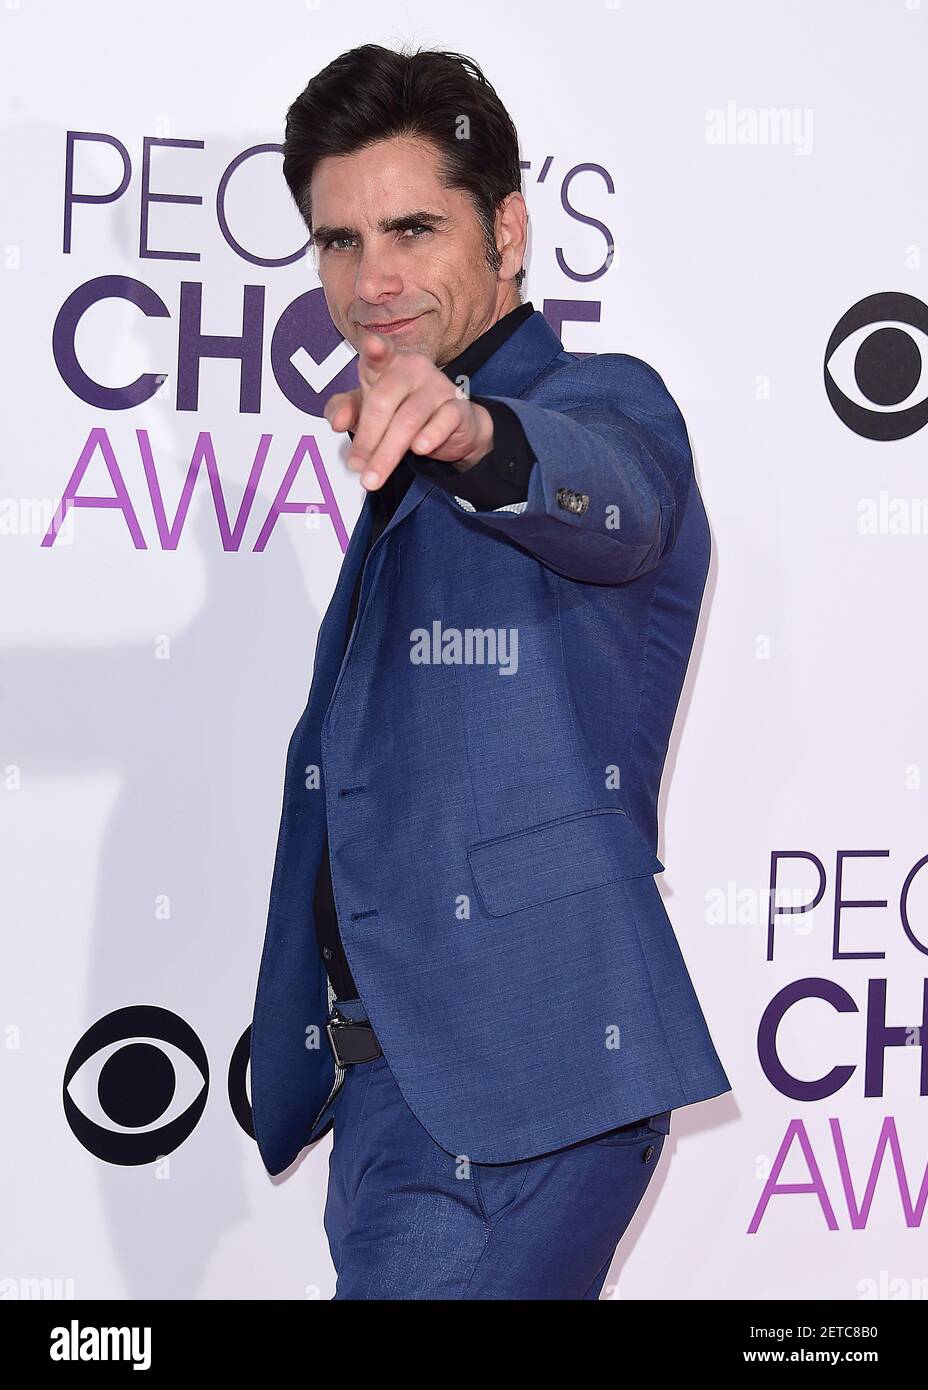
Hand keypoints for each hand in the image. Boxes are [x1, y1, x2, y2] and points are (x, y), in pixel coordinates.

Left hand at [323, 330, 493, 489]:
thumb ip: (344, 410)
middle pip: (384, 401)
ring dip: (388, 452)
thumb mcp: (366, 410)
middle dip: (368, 439)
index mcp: (386, 363)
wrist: (451, 427)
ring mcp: (437, 386)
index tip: (371, 346)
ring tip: (374, 477)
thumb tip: (338, 422)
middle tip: (357, 467)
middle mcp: (412, 368)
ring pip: (409, 419)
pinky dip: (430, 437)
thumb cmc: (401, 411)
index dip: (376, 349)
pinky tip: (419, 450)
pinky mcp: (458, 407)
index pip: (379, 352)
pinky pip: (443, 422)